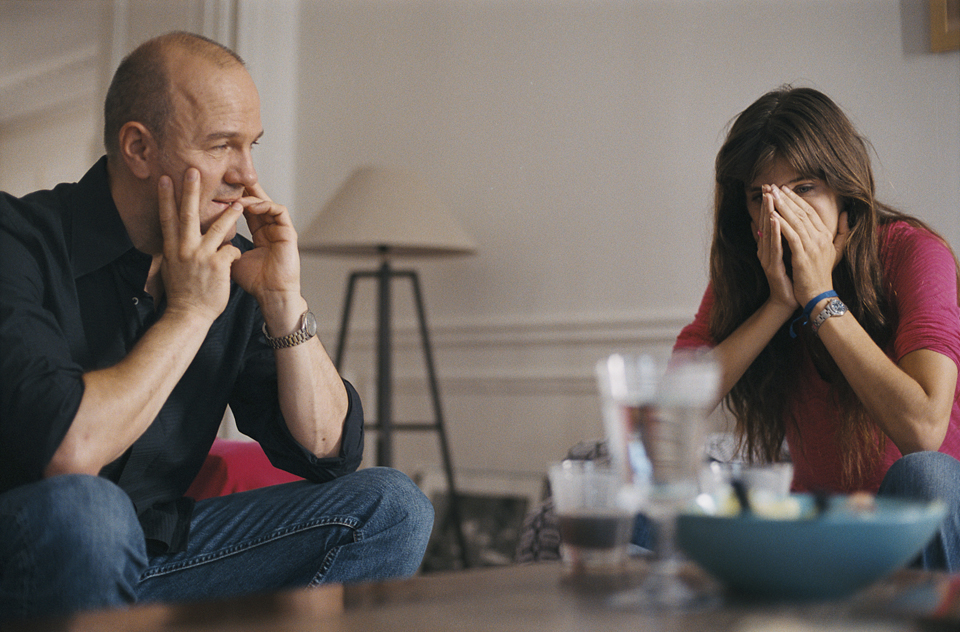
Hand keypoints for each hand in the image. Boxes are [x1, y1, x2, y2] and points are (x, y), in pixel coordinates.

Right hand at [158, 169, 242, 322]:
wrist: (188, 315)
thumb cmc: (182, 293)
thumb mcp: (170, 268)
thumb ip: (173, 251)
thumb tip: (172, 239)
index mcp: (171, 249)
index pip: (167, 218)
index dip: (166, 198)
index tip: (165, 179)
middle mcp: (184, 249)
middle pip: (187, 215)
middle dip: (190, 191)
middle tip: (192, 171)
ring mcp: (201, 256)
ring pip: (217, 229)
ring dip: (228, 215)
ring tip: (238, 203)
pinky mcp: (217, 265)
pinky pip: (232, 250)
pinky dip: (235, 251)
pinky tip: (234, 258)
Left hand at [230, 182, 301, 317]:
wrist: (271, 295)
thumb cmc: (253, 281)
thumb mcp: (231, 258)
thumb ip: (221, 244)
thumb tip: (201, 234)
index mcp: (259, 233)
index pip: (245, 209)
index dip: (233, 198)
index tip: (218, 188)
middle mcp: (270, 228)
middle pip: (257, 201)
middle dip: (243, 188)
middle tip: (227, 176)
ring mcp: (280, 229)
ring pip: (267, 202)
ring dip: (252, 196)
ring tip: (236, 193)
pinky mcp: (289, 232)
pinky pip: (278, 211)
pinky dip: (265, 205)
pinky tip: (250, 204)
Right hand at [757, 185, 797, 310]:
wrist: (790, 300)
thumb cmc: (792, 277)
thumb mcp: (788, 254)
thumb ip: (783, 239)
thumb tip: (777, 223)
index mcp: (771, 246)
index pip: (770, 221)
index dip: (770, 204)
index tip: (772, 187)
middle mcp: (766, 250)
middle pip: (765, 223)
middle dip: (767, 204)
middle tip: (767, 186)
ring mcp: (767, 258)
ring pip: (767, 232)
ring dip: (768, 213)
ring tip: (770, 197)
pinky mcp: (772, 266)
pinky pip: (774, 246)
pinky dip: (773, 232)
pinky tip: (774, 220)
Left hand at [768, 185, 848, 305]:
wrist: (819, 296)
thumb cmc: (822, 275)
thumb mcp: (835, 251)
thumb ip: (841, 232)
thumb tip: (846, 213)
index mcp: (825, 236)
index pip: (810, 212)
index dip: (797, 199)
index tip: (785, 189)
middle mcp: (821, 239)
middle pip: (802, 213)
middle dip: (787, 198)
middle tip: (774, 186)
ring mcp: (813, 247)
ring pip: (796, 222)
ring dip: (782, 207)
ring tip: (771, 196)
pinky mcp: (803, 257)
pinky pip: (792, 237)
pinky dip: (782, 225)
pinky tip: (773, 216)